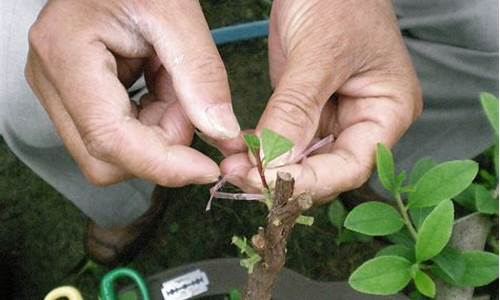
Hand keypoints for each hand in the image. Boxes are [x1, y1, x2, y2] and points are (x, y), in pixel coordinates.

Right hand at [25, 0, 239, 185]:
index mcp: (67, 54)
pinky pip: (119, 134)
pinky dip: (153, 120)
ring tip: (175, 83)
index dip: (163, 165)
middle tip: (190, 103)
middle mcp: (52, 81)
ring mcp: (60, 92)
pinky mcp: (76, 97)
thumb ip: (200, 75)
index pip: (109, 139)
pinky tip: (163, 86)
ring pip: (116, 151)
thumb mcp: (177, 14)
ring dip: (161, 130)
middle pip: (108, 157)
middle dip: (163, 144)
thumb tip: (221, 132)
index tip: (207, 168)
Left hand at [220, 0, 421, 202]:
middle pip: (329, 170)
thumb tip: (272, 164)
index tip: (268, 183)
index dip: (311, 180)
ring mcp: (335, 117)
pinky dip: (265, 150)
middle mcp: (365, 122)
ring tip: (235, 169)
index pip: (353, 165)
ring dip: (270, 168)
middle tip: (242, 178)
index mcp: (388, 111)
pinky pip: (288, 140)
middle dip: (285, 179)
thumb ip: (296, 109)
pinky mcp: (309, 109)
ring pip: (305, 161)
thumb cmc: (337, 0)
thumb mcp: (318, 54)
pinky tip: (241, 153)